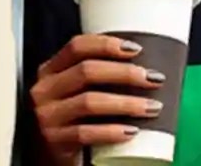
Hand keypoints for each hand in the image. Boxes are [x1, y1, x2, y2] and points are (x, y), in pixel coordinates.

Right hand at [29, 35, 165, 164]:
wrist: (52, 154)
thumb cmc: (76, 116)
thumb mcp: (79, 90)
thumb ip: (103, 74)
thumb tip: (152, 66)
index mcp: (52, 70)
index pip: (77, 46)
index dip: (107, 44)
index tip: (137, 49)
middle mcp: (45, 90)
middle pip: (87, 71)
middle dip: (126, 73)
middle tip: (155, 79)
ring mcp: (47, 116)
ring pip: (89, 102)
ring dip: (127, 103)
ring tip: (152, 107)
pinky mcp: (54, 141)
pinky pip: (85, 133)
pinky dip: (112, 132)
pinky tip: (132, 131)